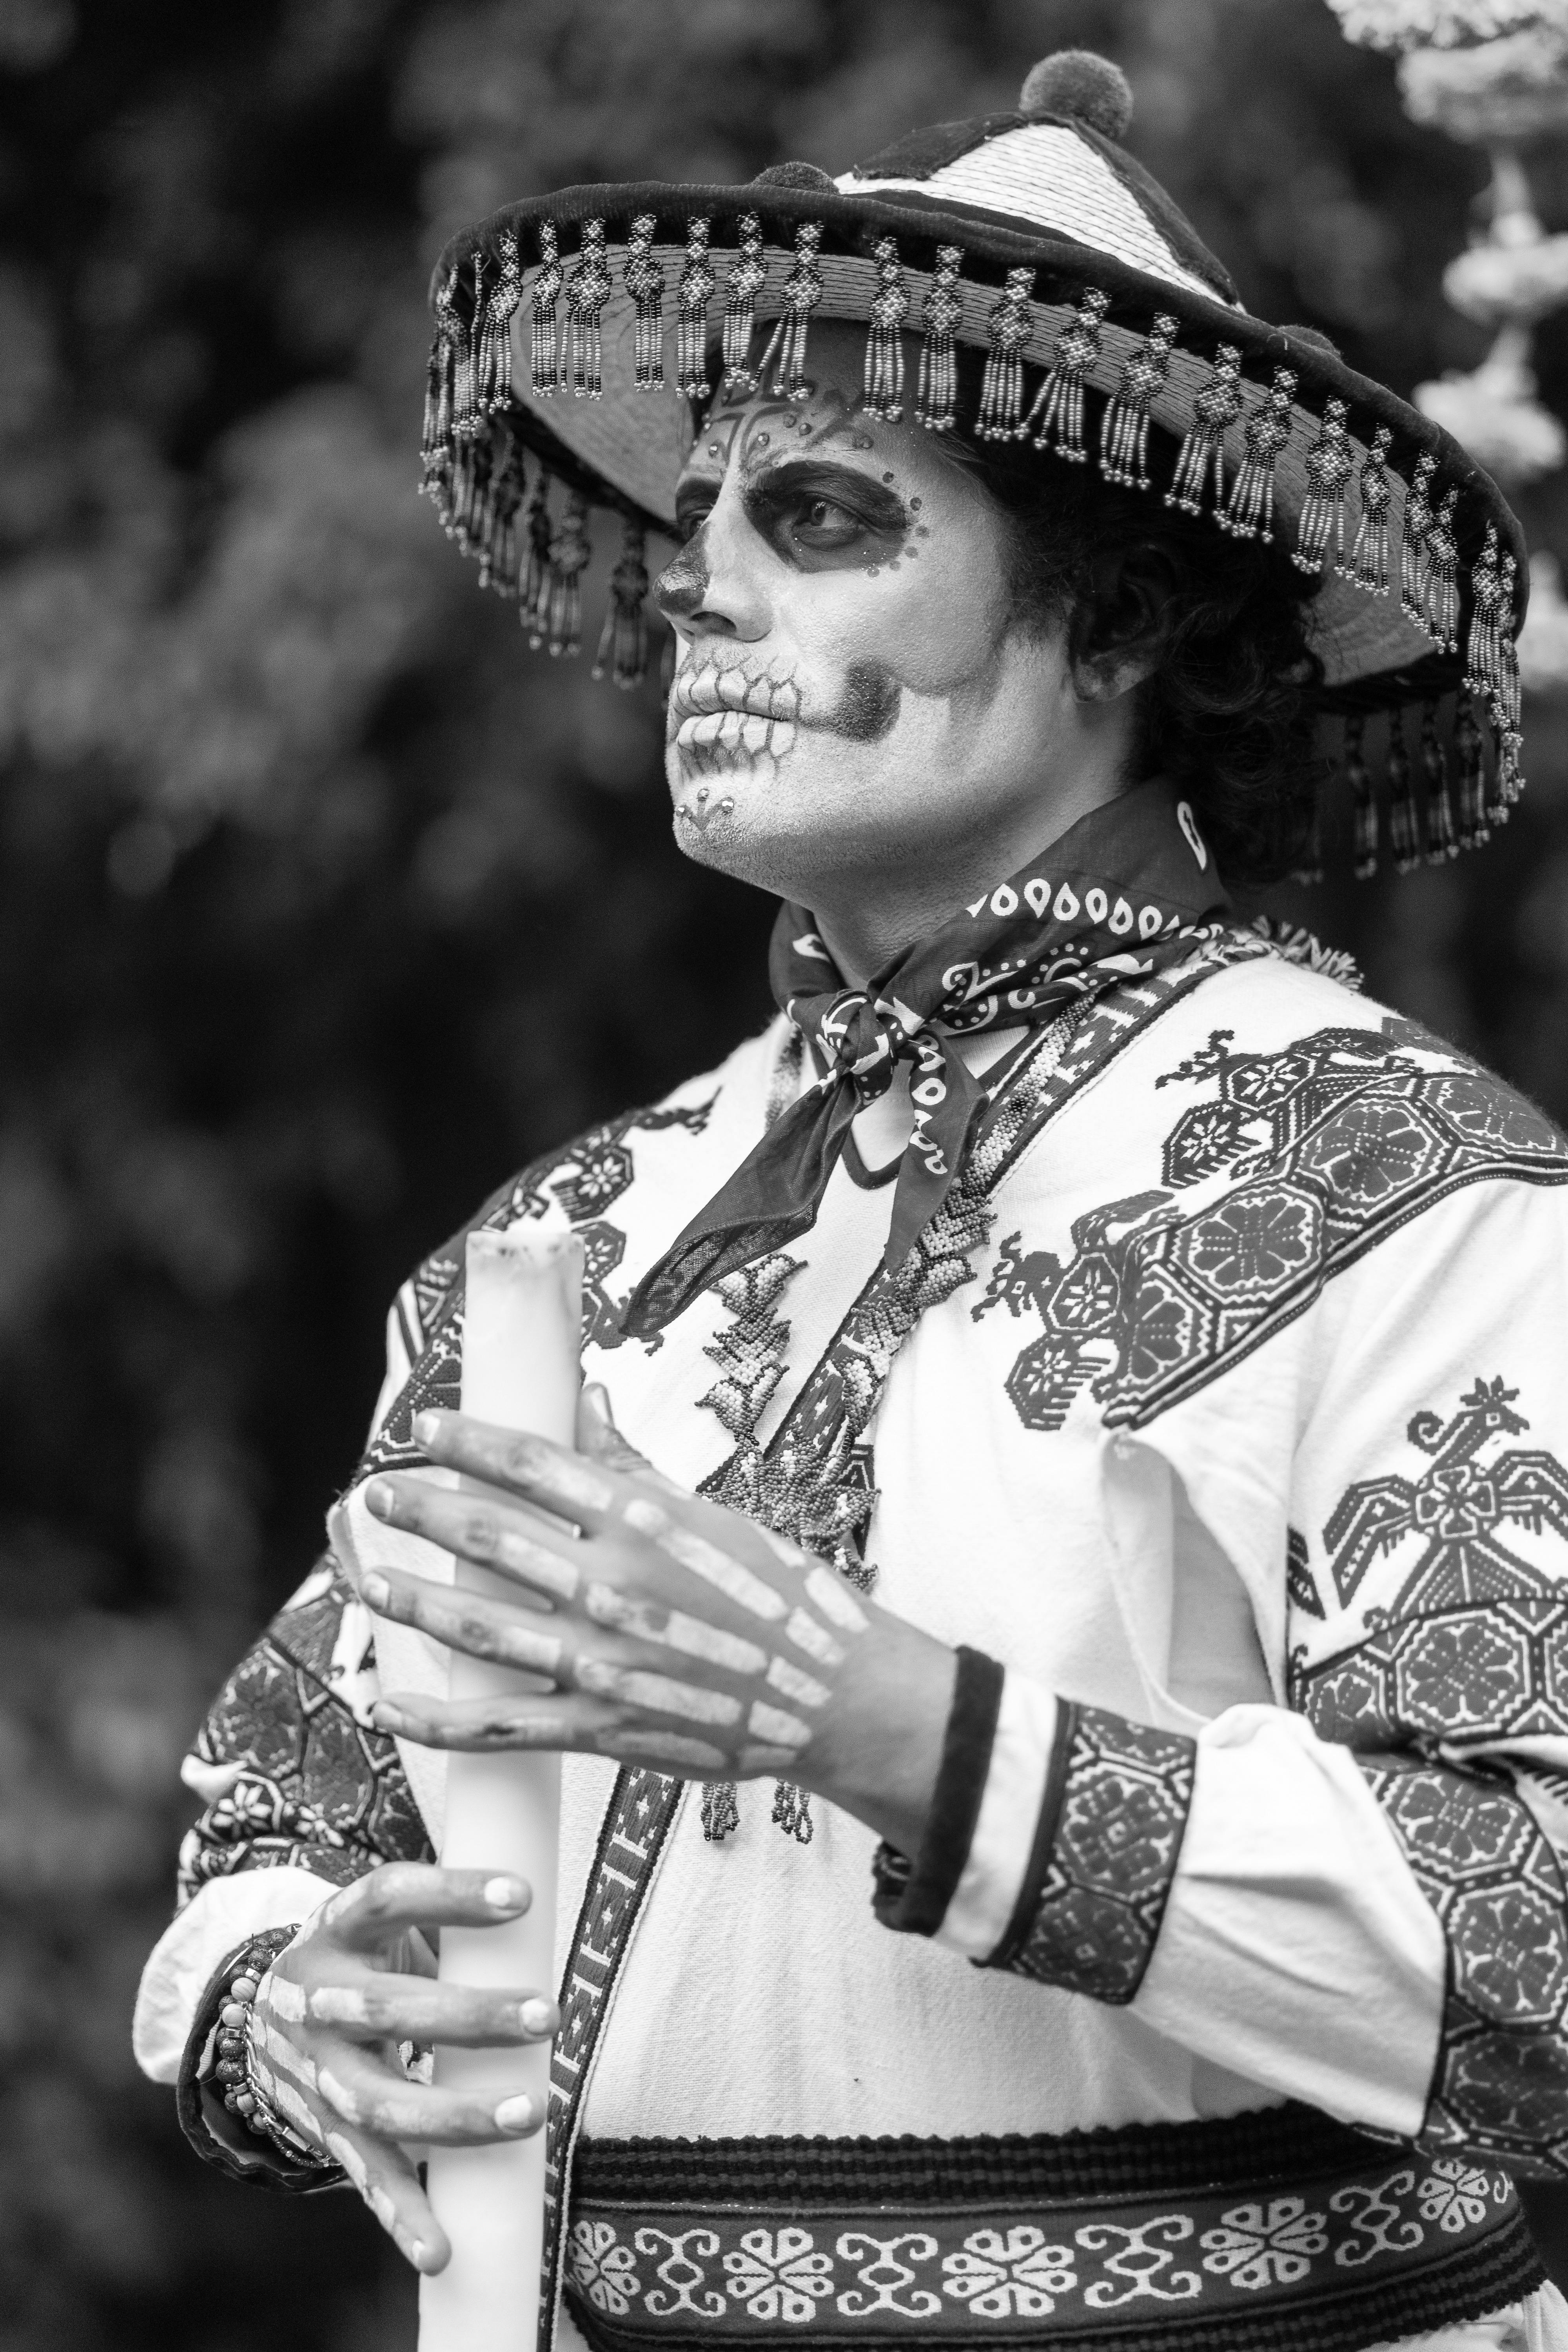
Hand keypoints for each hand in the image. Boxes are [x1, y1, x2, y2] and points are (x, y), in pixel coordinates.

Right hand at [245, 1861, 556, 2274]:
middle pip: (388, 2008)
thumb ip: (451, 1926)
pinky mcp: (324, 2130)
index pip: (390, 1896)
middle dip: (471, 2016)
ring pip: (380, 2101)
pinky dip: (404, 2215)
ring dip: (455, 2117)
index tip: (525, 1897)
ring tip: (529, 2114)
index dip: (452, 1895)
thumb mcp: (388, 1924)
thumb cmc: (364, 1959)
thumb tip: (543, 1916)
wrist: (263, 2020)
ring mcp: (315, 2071)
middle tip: (549, 2015)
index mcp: (338, 1930)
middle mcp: (318, 1999)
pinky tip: (440, 2251)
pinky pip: (365, 2174)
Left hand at [356, 1388, 955, 1852]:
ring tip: (371, 1577)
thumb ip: (633, 1466)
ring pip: (482, 1629)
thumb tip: (585, 1399)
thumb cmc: (778, 1596)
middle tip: (375, 1494)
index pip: (534, 1466)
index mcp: (643, 1522)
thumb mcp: (711, 1517)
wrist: (832, 1695)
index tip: (426, 1430)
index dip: (470, 1444)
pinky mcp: (600, 1728)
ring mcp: (603, 1662)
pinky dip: (436, 1720)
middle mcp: (614, 1586)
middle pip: (491, 1540)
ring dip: (415, 1603)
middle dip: (423, 1513)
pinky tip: (386, 1705)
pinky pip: (499, 1726)